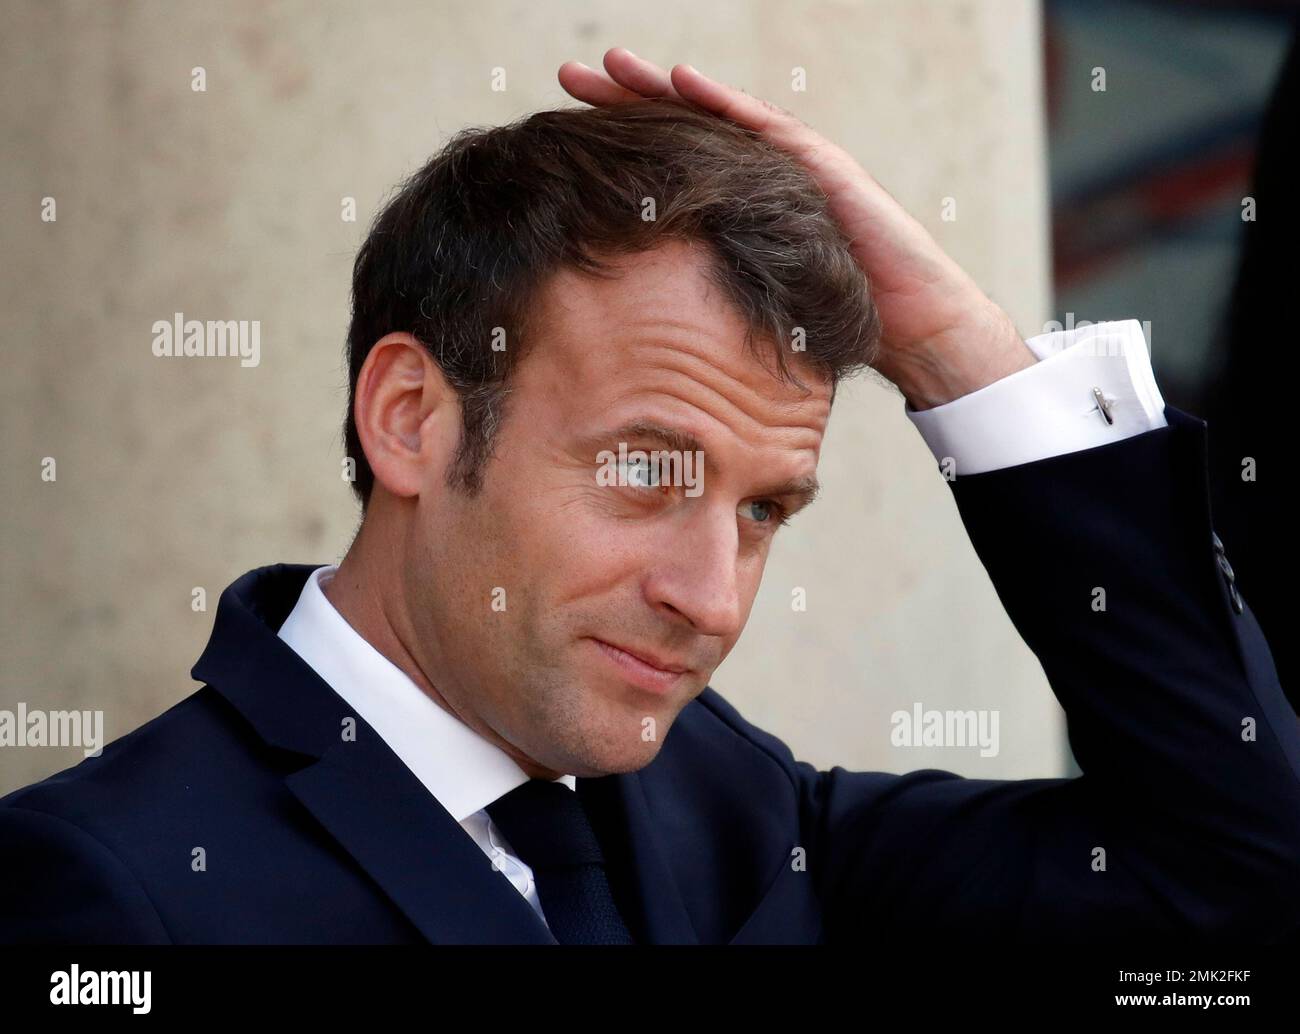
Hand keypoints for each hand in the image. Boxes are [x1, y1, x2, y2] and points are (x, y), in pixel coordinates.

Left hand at [558, 47, 1036, 409]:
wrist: (908, 324)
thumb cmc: (832, 319)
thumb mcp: (749, 301)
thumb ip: (708, 289)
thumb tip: (642, 321)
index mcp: (737, 203)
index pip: (669, 162)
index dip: (620, 143)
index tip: (564, 132)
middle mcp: (759, 174)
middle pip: (682, 127)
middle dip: (626, 101)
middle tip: (570, 78)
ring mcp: (792, 163)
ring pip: (717, 115)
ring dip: (664, 87)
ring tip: (613, 65)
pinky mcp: (822, 167)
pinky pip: (767, 128)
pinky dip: (725, 103)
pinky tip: (685, 81)